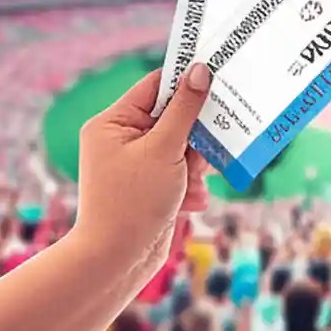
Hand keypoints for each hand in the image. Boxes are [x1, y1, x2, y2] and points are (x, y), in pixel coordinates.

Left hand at [74, 65, 211, 270]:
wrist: (117, 260)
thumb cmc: (134, 202)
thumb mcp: (165, 149)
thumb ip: (185, 109)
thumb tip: (201, 70)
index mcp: (112, 123)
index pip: (154, 86)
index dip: (185, 82)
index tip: (217, 76)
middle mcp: (119, 140)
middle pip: (171, 118)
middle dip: (194, 138)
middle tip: (207, 149)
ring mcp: (134, 164)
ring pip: (180, 148)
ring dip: (194, 166)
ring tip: (195, 183)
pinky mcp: (147, 187)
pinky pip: (177, 173)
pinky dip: (189, 185)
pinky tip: (192, 201)